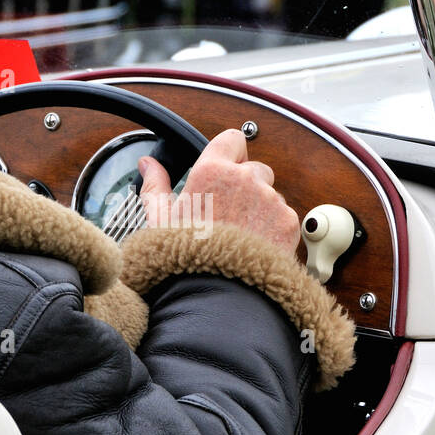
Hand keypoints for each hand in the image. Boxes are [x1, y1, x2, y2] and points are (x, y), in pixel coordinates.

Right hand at [138, 128, 299, 254]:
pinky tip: (254, 246)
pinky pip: (284, 216)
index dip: (230, 154)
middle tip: (228, 213)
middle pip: (255, 169)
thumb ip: (156, 186)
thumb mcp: (161, 221)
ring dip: (260, 207)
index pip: (233, 139)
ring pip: (271, 194)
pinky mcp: (288, 222)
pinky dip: (274, 227)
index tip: (225, 171)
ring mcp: (270, 200)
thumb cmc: (184, 260)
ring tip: (241, 235)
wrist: (216, 295)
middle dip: (246, 185)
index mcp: (211, 172)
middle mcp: (245, 179)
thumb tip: (147, 165)